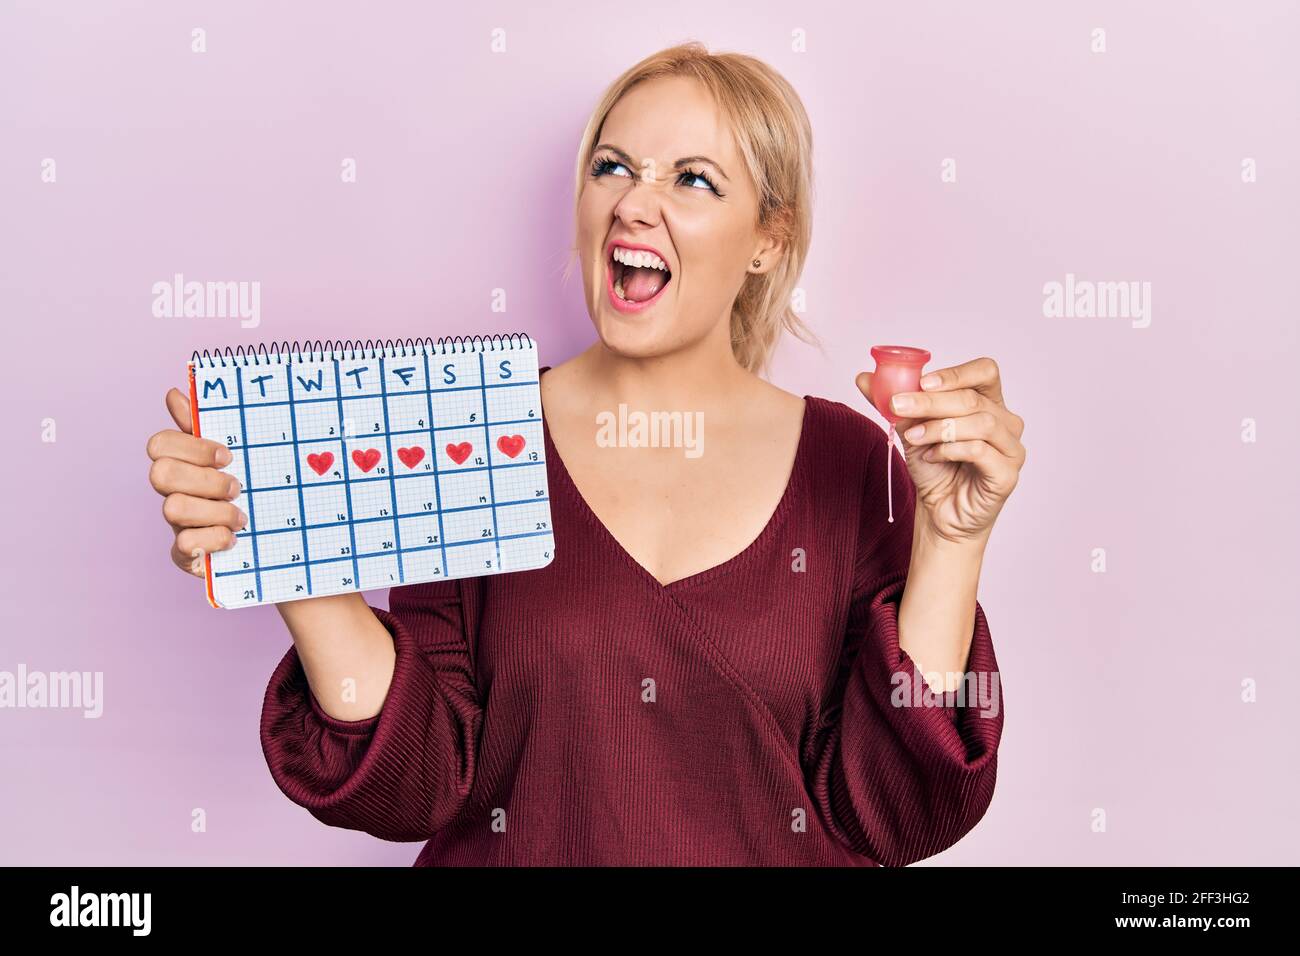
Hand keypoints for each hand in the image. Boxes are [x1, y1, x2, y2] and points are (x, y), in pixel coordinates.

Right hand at [146, 387, 246, 576]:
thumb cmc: (250, 488)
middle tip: (236, 487)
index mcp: (183, 463)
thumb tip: (174, 393)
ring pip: (172, 508)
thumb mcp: (238, 455)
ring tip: (241, 517)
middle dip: (204, 479)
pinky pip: (182, 546)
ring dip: (214, 511)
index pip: (160, 444)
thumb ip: (206, 426)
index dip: (192, 447)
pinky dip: (212, 540)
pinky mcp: (185, 553)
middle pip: (161, 474)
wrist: (273, 538)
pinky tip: (233, 539)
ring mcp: (177, 523)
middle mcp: (173, 491)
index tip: (228, 456)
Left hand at [856, 357, 1024, 544]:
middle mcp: (1006, 422)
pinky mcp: (1007, 474)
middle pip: (973, 398)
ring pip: (981, 423)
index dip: (956, 374)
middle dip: (930, 401)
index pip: (985, 372)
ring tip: (913, 438)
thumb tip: (863, 378)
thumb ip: (893, 404)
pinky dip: (951, 450)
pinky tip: (932, 457)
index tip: (923, 381)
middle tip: (898, 405)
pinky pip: (981, 451)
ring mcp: (1011, 448)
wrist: (938, 512)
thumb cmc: (934, 469)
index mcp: (989, 403)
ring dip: (939, 427)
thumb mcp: (910, 430)